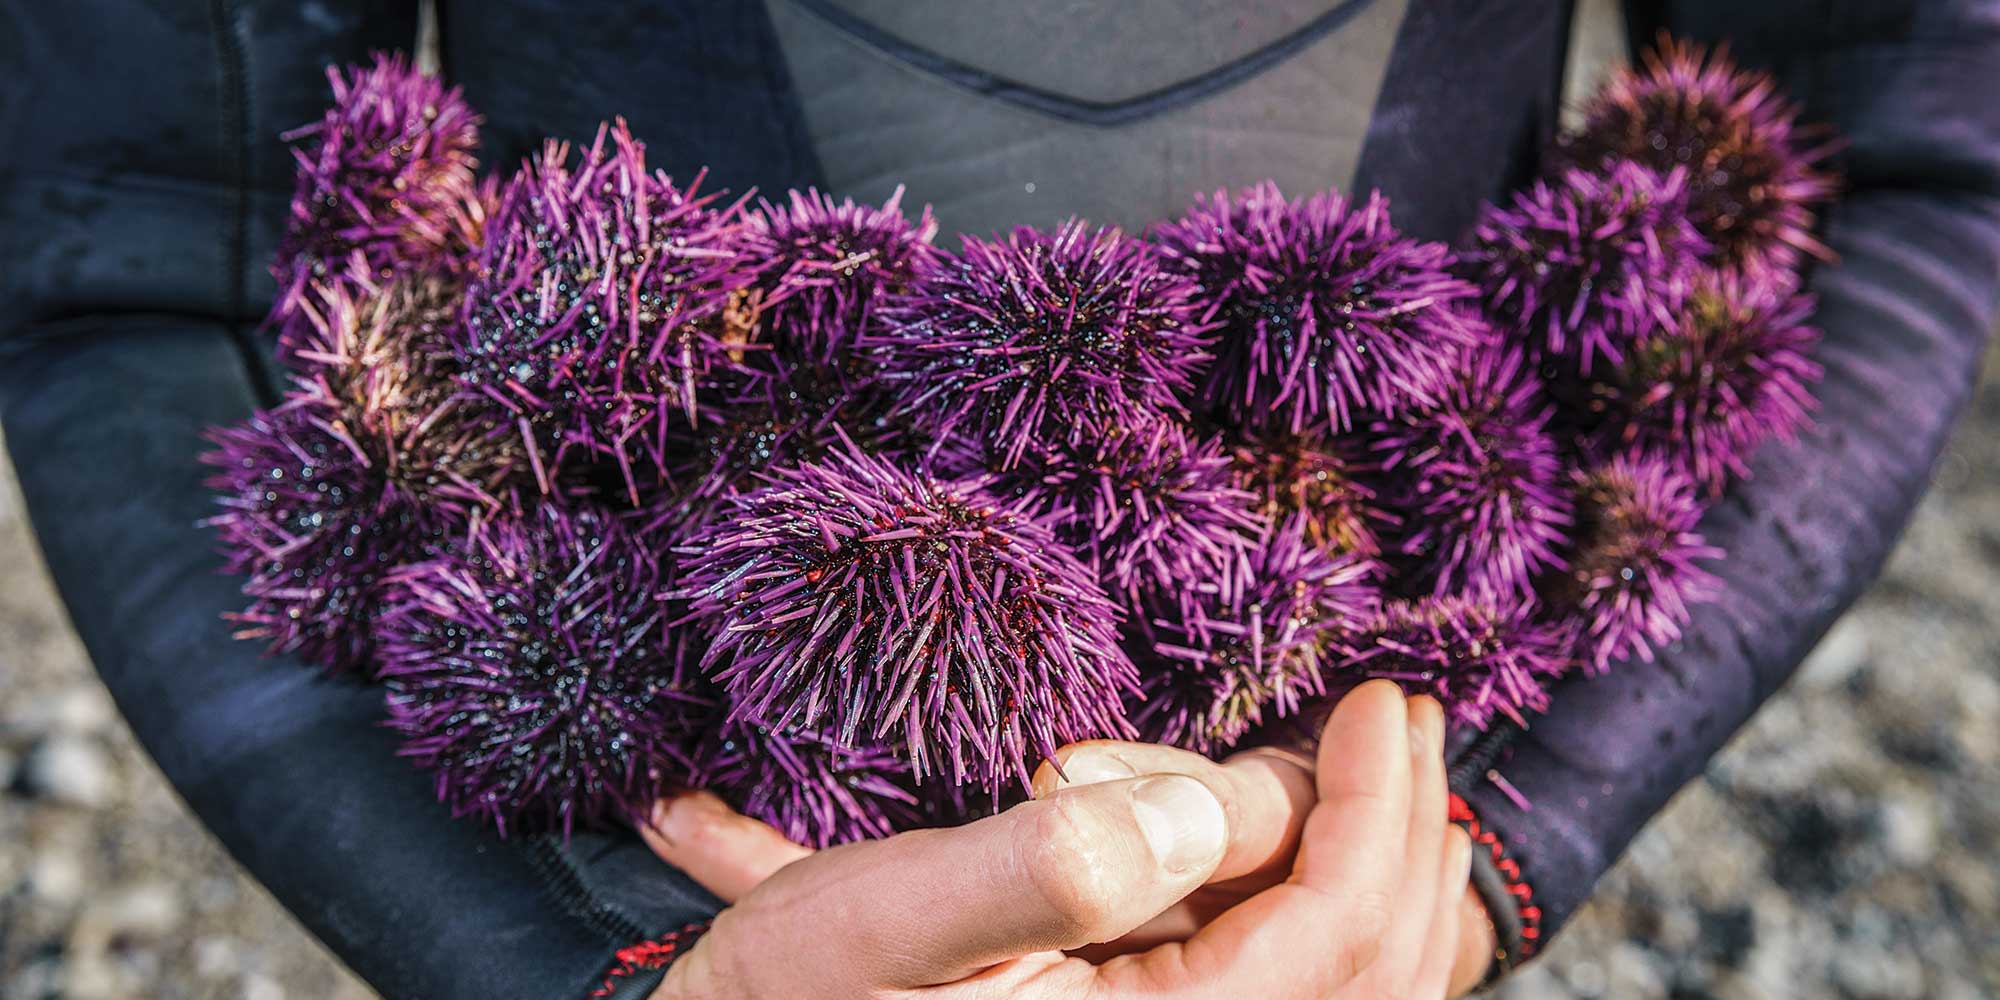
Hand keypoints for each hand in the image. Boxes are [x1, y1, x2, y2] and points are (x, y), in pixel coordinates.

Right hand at [642, 681, 1482, 998]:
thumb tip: (1209, 813)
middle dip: (1399, 835)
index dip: (1375, 809)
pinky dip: (1331, 920)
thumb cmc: (792, 994)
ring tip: (1374, 768)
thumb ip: (1052, 868)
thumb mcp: (893, 915)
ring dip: (1379, 875)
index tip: (1377, 700)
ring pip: (1348, 987)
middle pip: (1367, 965)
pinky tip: (1309, 846)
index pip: (1331, 932)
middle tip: (1396, 719)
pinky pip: (1282, 989)